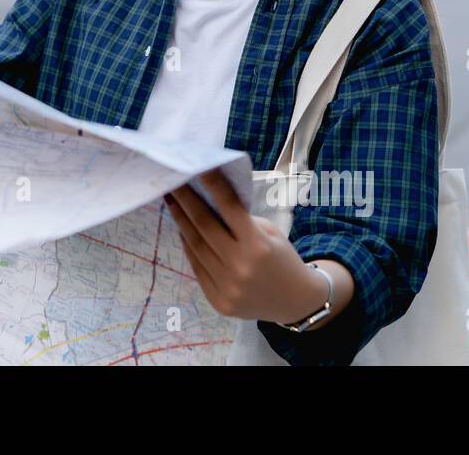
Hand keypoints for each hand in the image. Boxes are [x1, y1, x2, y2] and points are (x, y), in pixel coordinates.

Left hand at [166, 169, 331, 324]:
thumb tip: (209, 199)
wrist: (296, 301)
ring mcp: (228, 286)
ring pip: (195, 246)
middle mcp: (241, 266)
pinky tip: (182, 229)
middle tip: (172, 182)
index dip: (212, 185)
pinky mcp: (219, 300)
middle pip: (204, 226)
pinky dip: (188, 246)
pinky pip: (197, 268)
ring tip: (172, 203)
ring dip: (181, 221)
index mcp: (258, 245)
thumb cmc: (283, 259)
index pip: (229, 207)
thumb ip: (241, 219)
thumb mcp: (270, 232)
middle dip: (185, 200)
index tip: (197, 167)